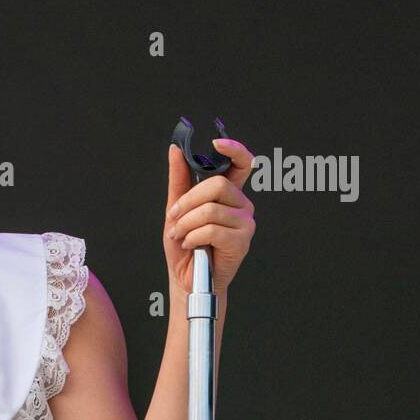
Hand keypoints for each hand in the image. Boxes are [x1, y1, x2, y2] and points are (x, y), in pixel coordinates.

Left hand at [163, 138, 256, 296]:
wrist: (186, 277)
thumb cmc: (184, 244)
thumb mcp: (176, 208)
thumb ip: (179, 179)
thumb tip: (175, 150)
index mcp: (228, 192)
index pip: (241, 163)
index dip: (233, 149)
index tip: (216, 143)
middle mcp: (241, 203)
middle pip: (216, 185)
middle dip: (187, 202)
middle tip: (175, 218)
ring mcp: (245, 221)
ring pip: (210, 210)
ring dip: (186, 224)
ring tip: (182, 236)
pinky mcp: (242, 240)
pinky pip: (212, 229)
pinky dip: (193, 237)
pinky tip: (192, 245)